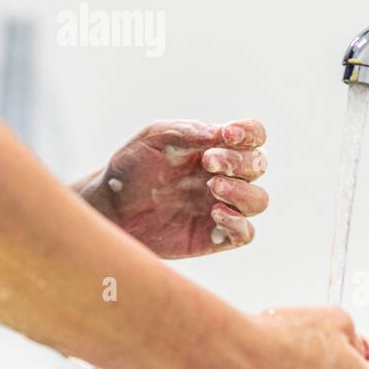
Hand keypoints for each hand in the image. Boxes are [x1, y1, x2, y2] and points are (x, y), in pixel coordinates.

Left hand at [77, 119, 268, 258]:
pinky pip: (245, 234)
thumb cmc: (130, 168)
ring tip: (212, 187)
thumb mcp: (154, 137)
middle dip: (240, 162)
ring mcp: (220, 207)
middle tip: (208, 162)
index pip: (252, 136)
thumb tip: (221, 133)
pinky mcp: (214, 237)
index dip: (250, 133)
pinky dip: (239, 223)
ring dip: (243, 191)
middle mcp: (223, 176)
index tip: (228, 135)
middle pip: (258, 165)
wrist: (110, 208)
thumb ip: (188, 131)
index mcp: (213, 148)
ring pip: (258, 200)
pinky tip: (215, 214)